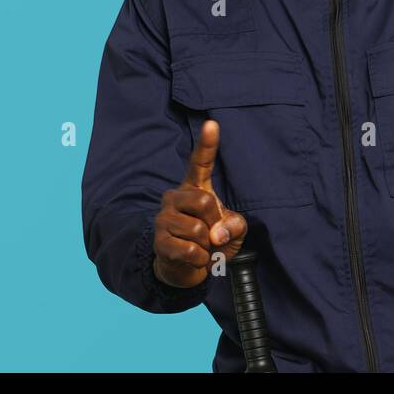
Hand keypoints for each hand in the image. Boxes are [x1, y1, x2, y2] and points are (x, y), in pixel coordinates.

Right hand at [151, 119, 247, 287]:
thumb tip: (216, 233)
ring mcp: (163, 218)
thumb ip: (234, 225)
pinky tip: (196, 258)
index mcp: (195, 188)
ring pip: (197, 229)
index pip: (200, 163)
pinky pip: (189, 249)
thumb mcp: (234, 230)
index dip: (207, 144)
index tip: (212, 124)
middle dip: (215, 222)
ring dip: (208, 245)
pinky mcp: (159, 241)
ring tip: (202, 247)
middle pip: (204, 201)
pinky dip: (200, 259)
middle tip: (212, 234)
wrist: (190, 269)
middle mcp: (174, 198)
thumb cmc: (214, 241)